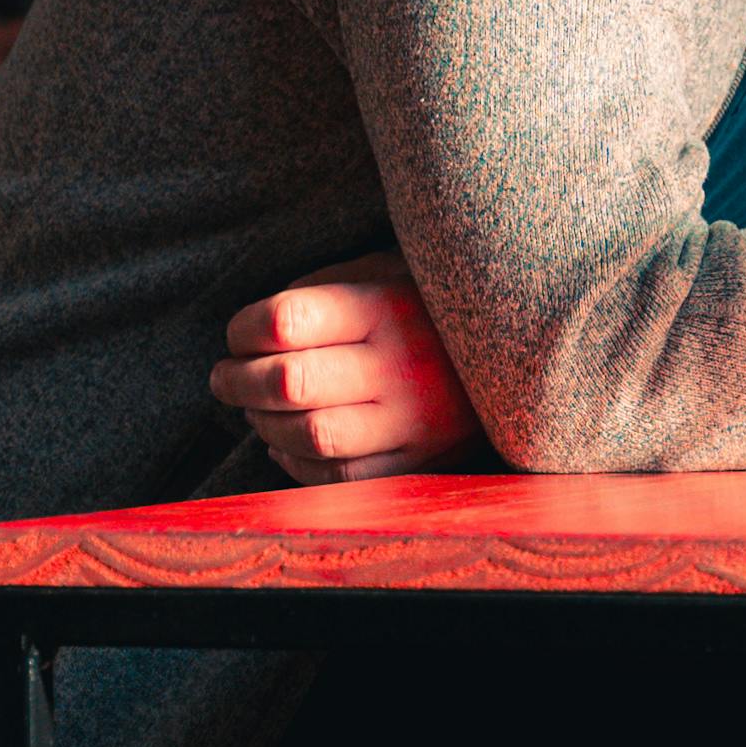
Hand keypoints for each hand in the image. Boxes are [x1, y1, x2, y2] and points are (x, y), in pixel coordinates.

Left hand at [210, 253, 483, 484]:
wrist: (521, 347)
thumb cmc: (427, 300)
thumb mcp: (381, 268)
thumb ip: (318, 292)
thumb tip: (252, 337)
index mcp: (385, 302)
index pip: (286, 320)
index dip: (243, 330)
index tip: (238, 335)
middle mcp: (401, 363)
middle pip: (289, 383)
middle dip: (236, 382)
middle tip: (224, 378)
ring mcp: (415, 419)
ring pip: (311, 436)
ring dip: (263, 425)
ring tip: (254, 409)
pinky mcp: (422, 460)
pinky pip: (341, 477)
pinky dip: (297, 463)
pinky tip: (286, 442)